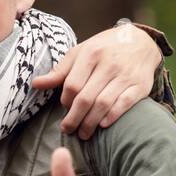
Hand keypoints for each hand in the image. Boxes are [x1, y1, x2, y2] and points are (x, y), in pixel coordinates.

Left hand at [30, 22, 159, 138]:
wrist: (141, 42)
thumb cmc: (104, 49)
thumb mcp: (80, 53)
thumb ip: (60, 71)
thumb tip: (35, 84)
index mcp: (91, 54)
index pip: (72, 84)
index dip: (65, 100)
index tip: (64, 108)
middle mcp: (109, 64)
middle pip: (86, 98)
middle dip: (74, 118)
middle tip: (68, 129)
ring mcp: (125, 75)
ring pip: (103, 104)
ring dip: (90, 122)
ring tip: (83, 133)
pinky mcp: (140, 85)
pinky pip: (125, 104)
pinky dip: (112, 116)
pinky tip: (102, 125)